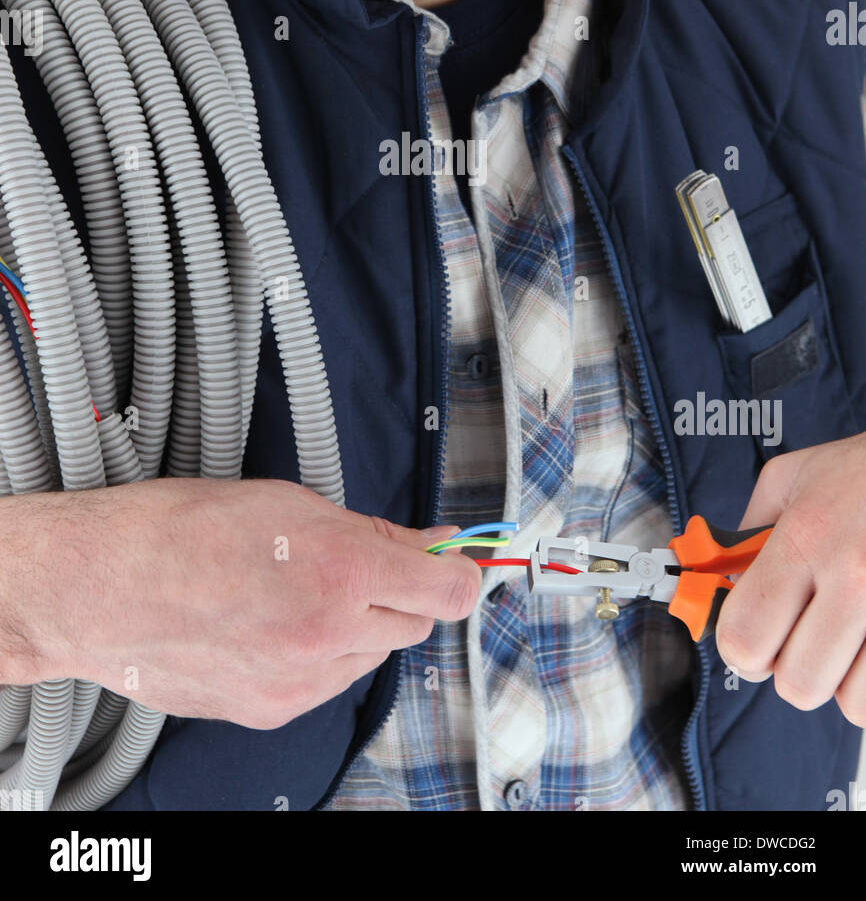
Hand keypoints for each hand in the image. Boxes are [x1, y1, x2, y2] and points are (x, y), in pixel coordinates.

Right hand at [0, 477, 479, 728]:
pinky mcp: (270, 711)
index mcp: (341, 572)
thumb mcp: (291, 503)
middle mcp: (327, 635)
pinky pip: (326, 684)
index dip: (456, 571)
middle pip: (413, 625)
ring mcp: (298, 682)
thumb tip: (430, 543)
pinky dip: (319, 656)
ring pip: (369, 657)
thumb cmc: (179, 529)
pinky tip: (276, 624)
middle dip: (400, 595)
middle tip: (362, 566)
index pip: (447, 589)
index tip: (453, 560)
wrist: (102, 586)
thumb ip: (374, 532)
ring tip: (298, 592)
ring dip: (357, 627)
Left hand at [715, 431, 865, 725]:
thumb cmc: (859, 470)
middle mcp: (853, 578)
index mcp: (805, 538)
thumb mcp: (788, 478)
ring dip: (839, 681)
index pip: (746, 636)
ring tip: (841, 640)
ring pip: (851, 702)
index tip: (745, 634)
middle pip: (798, 683)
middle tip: (796, 637)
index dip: (736, 647)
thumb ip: (747, 533)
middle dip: (787, 667)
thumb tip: (720, 586)